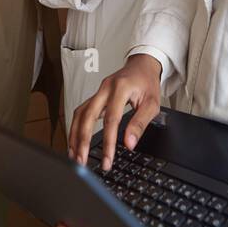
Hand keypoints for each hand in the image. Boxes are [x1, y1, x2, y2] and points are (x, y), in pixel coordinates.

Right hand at [68, 53, 162, 172]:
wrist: (143, 65)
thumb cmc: (147, 82)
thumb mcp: (152, 104)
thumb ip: (140, 124)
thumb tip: (129, 143)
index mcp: (121, 88)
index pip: (111, 119)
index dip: (108, 142)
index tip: (107, 159)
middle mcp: (105, 88)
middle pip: (87, 116)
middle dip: (82, 141)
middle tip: (82, 161)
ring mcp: (98, 91)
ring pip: (80, 114)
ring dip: (75, 136)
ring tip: (75, 156)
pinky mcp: (95, 96)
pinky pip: (81, 112)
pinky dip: (76, 128)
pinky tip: (76, 141)